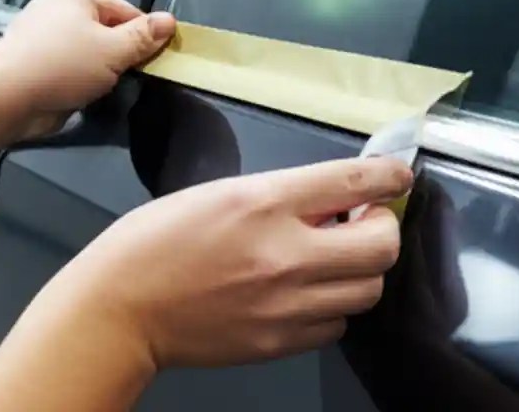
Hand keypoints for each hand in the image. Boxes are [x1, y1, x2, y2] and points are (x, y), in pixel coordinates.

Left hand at [0, 0, 175, 139]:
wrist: (5, 100)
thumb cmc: (62, 66)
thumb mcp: (113, 50)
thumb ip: (144, 36)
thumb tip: (171, 20)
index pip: (125, 10)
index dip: (145, 34)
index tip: (160, 58)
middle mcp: (58, 9)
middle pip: (108, 30)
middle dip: (123, 54)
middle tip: (135, 76)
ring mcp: (45, 36)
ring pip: (92, 52)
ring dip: (104, 71)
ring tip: (108, 87)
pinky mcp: (38, 63)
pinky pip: (73, 67)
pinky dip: (83, 80)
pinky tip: (87, 94)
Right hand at [31, 157, 411, 368]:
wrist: (120, 309)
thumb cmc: (157, 241)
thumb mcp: (220, 192)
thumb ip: (283, 195)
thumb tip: (335, 200)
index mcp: (265, 203)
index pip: (355, 183)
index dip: (390, 176)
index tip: (398, 176)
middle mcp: (285, 255)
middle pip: (381, 244)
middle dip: (383, 227)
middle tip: (364, 220)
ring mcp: (286, 305)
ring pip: (368, 289)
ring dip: (361, 270)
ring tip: (335, 258)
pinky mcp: (279, 343)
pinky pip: (336, 324)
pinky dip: (334, 307)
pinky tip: (309, 293)